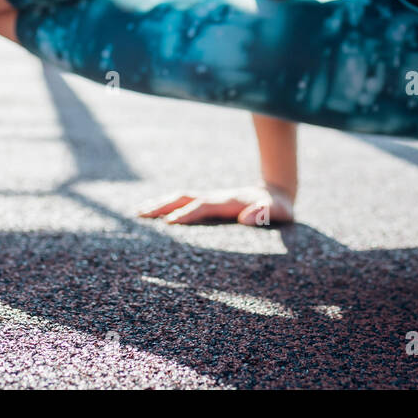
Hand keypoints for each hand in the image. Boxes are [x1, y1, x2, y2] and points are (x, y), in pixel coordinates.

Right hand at [137, 184, 294, 226]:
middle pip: (184, 198)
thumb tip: (248, 217)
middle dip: (162, 205)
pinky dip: (167, 206)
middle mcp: (215, 197)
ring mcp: (211, 198)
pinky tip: (155, 214)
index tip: (168, 224)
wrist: (277, 193)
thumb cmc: (278, 207)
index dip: (187, 214)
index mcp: (228, 201)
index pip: (203, 207)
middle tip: (138, 214)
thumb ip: (266, 213)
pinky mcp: (209, 202)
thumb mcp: (279, 212)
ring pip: (180, 198)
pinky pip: (184, 203)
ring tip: (137, 212)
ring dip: (160, 204)